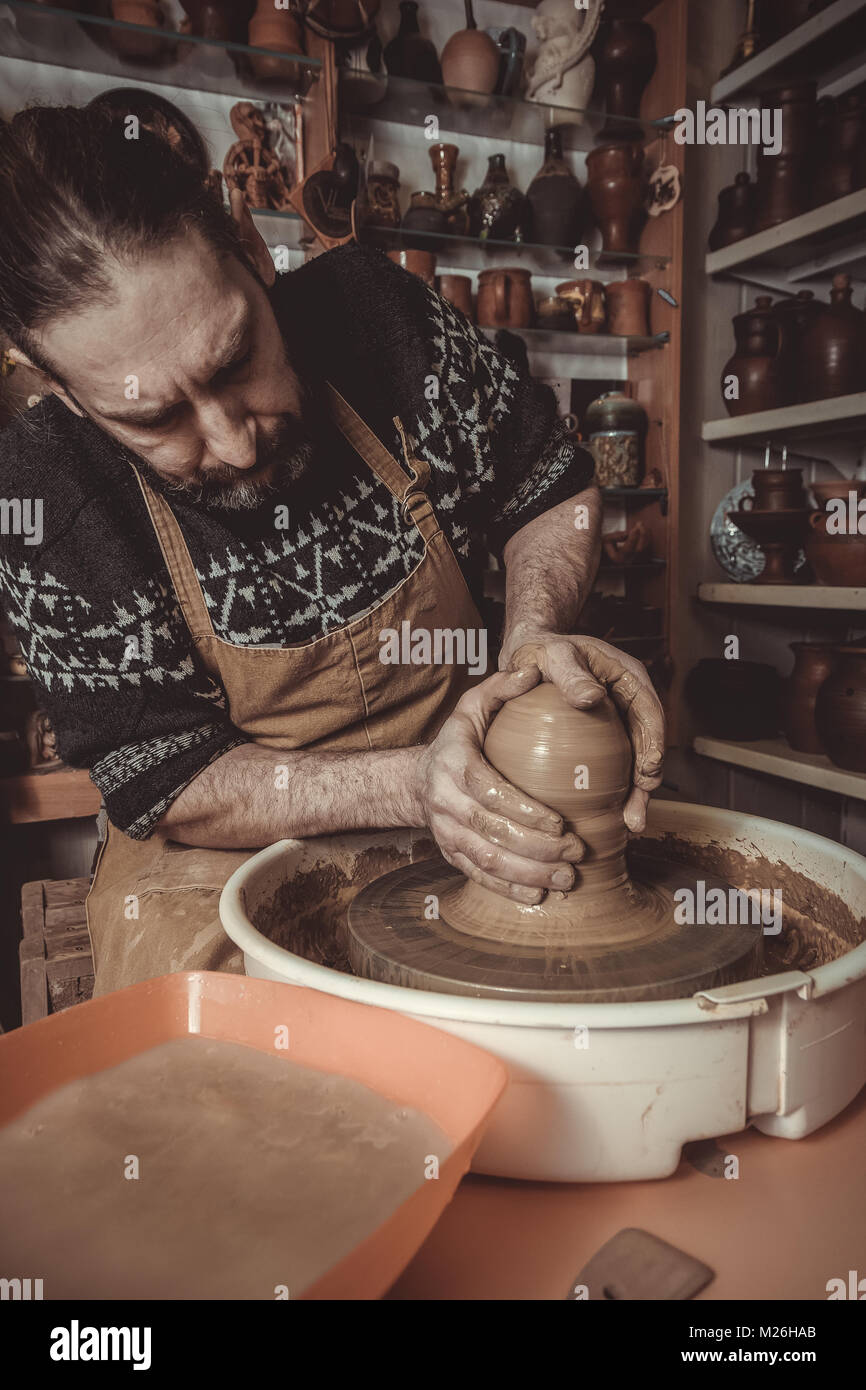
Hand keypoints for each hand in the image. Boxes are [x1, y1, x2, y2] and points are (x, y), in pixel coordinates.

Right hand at [413, 666, 583, 904]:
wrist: (417, 780)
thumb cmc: (459, 741)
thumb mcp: (473, 706)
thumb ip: (502, 688)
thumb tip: (534, 671)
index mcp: (453, 763)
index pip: (488, 791)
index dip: (523, 810)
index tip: (559, 822)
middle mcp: (445, 801)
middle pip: (491, 832)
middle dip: (537, 848)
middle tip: (577, 854)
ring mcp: (446, 832)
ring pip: (486, 860)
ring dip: (529, 874)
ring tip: (567, 878)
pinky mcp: (450, 854)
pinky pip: (478, 876)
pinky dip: (508, 889)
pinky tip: (539, 896)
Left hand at [498, 629, 664, 832]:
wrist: (526, 655)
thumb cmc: (540, 649)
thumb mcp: (553, 656)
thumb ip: (571, 673)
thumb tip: (591, 698)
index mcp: (627, 677)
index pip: (650, 711)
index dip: (653, 744)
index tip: (647, 774)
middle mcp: (628, 700)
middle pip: (648, 743)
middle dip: (647, 781)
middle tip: (637, 814)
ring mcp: (618, 719)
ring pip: (634, 759)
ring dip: (634, 792)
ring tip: (629, 824)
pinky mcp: (603, 736)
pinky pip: (614, 764)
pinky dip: (614, 789)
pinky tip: (606, 814)